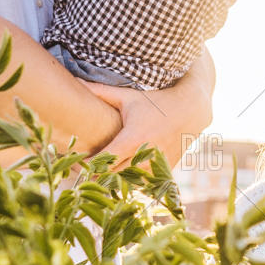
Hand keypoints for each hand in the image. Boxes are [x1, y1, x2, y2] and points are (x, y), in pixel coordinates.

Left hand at [83, 79, 207, 172]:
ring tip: (100, 177)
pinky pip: (143, 183)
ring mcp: (157, 166)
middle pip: (113, 175)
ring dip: (114, 180)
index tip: (77, 165)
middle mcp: (146, 155)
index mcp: (134, 138)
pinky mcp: (165, 171)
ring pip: (128, 182)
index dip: (89, 166)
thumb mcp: (128, 96)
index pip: (106, 160)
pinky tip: (121, 176)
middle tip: (81, 173)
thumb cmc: (156, 101)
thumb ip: (100, 92)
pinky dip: (131, 181)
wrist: (191, 110)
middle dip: (97, 175)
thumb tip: (74, 80)